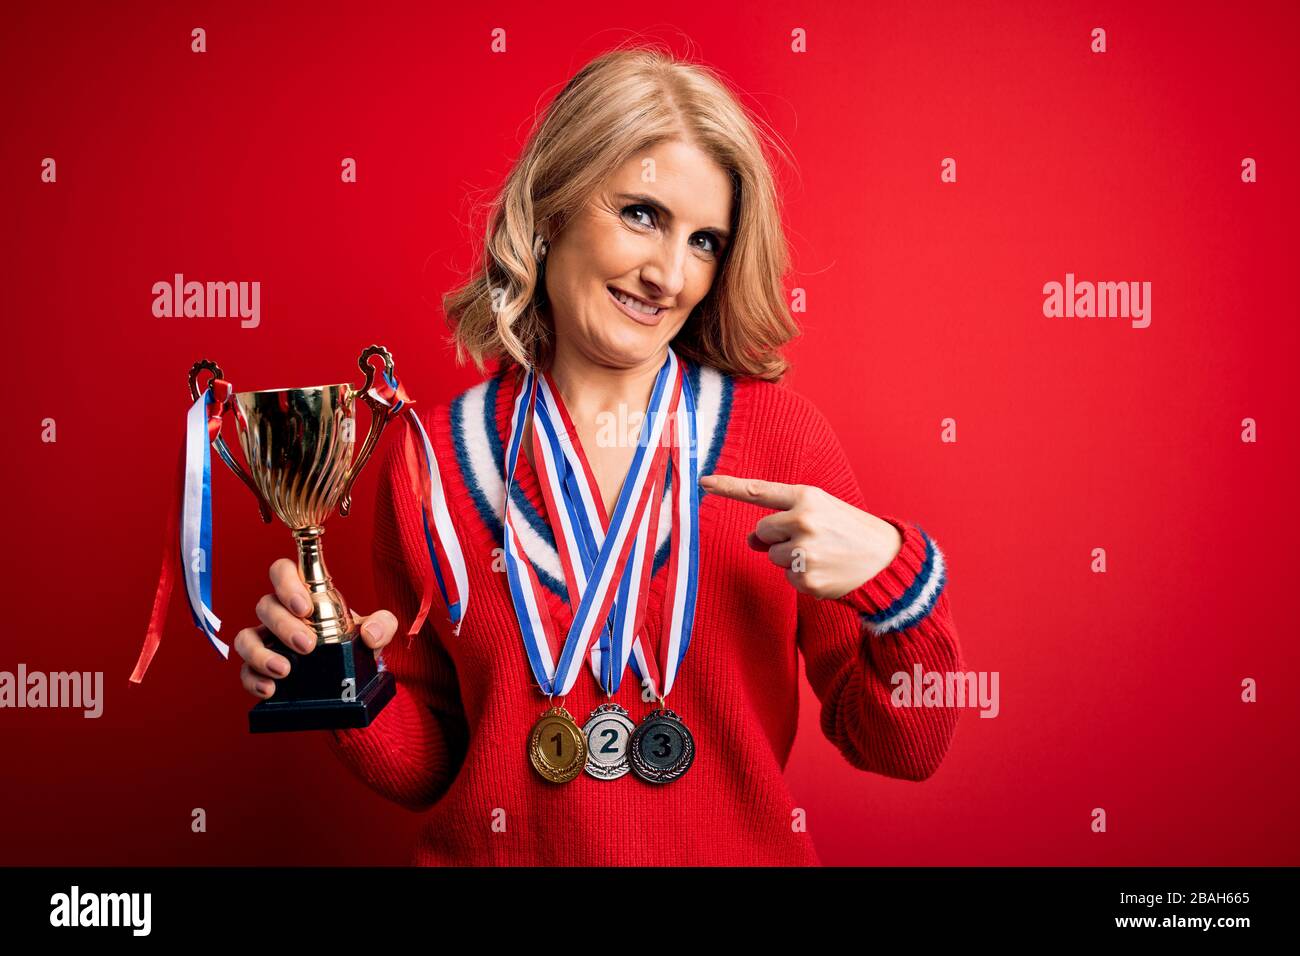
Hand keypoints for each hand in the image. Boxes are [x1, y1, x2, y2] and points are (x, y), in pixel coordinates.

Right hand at [234, 558, 398, 699]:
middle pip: (265, 605)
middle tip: (307, 645)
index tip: (305, 607)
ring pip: (245, 637)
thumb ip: (383, 624)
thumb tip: (370, 635)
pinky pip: (244, 671)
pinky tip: (270, 689)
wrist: (352, 678)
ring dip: (260, 653)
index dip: (286, 582)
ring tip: (285, 670)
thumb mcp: (377, 630)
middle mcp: (280, 615)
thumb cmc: (356, 643)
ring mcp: (267, 641)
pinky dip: (253, 679)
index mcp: (305, 595)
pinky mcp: (261, 669)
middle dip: (283, 624)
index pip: (283, 572)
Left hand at [699, 473, 902, 599]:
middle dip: (777, 537)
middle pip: (761, 530)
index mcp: (808, 497)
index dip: (728, 486)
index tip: (703, 482)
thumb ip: (783, 519)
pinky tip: (825, 571)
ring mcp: (804, 551)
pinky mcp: (806, 578)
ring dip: (790, 558)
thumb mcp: (821, 513)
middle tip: (813, 538)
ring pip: (771, 556)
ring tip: (823, 555)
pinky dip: (802, 577)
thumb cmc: (849, 532)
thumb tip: (750, 539)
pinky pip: (787, 577)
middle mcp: (804, 520)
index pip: (760, 491)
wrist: (887, 560)